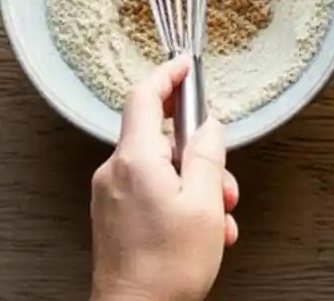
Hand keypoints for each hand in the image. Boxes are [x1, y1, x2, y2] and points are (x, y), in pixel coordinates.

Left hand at [90, 56, 238, 300]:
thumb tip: (208, 127)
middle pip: (162, 139)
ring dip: (197, 187)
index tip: (186, 65)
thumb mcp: (204, 203)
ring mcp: (111, 197)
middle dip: (201, 156)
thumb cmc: (166, 268)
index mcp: (135, 161)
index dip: (168, 74)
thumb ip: (207, 155)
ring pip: (163, 170)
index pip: (144, 96)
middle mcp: (115, 174)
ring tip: (216, 220)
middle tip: (223, 182)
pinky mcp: (114, 217)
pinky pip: (153, 193)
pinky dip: (181, 203)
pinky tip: (202, 231)